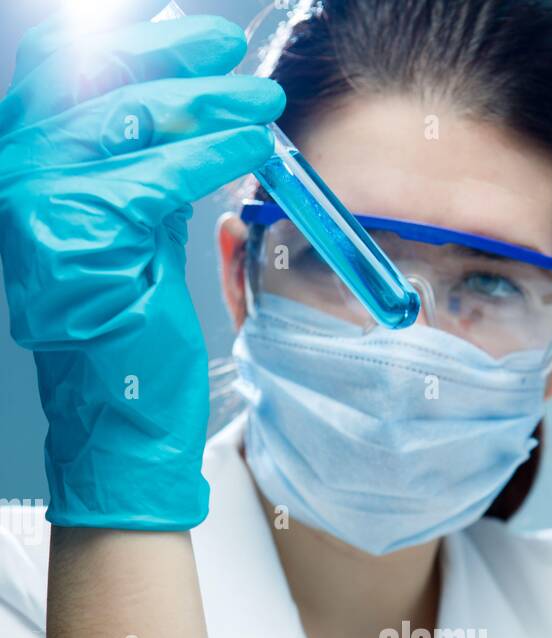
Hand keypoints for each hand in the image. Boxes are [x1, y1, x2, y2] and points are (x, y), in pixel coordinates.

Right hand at [0, 11, 284, 528]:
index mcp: (25, 171)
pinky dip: (213, 154)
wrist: (122, 419)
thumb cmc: (130, 336)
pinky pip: (158, 175)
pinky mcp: (78, 237)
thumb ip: (140, 169)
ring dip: (208, 104)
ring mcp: (37, 206)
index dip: (134, 44)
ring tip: (261, 102)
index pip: (66, 73)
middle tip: (238, 56)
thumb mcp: (133, 232)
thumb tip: (183, 100)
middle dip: (176, 58)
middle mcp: (17, 180)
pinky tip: (252, 148)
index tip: (198, 39)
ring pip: (131, 122)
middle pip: (95, 82)